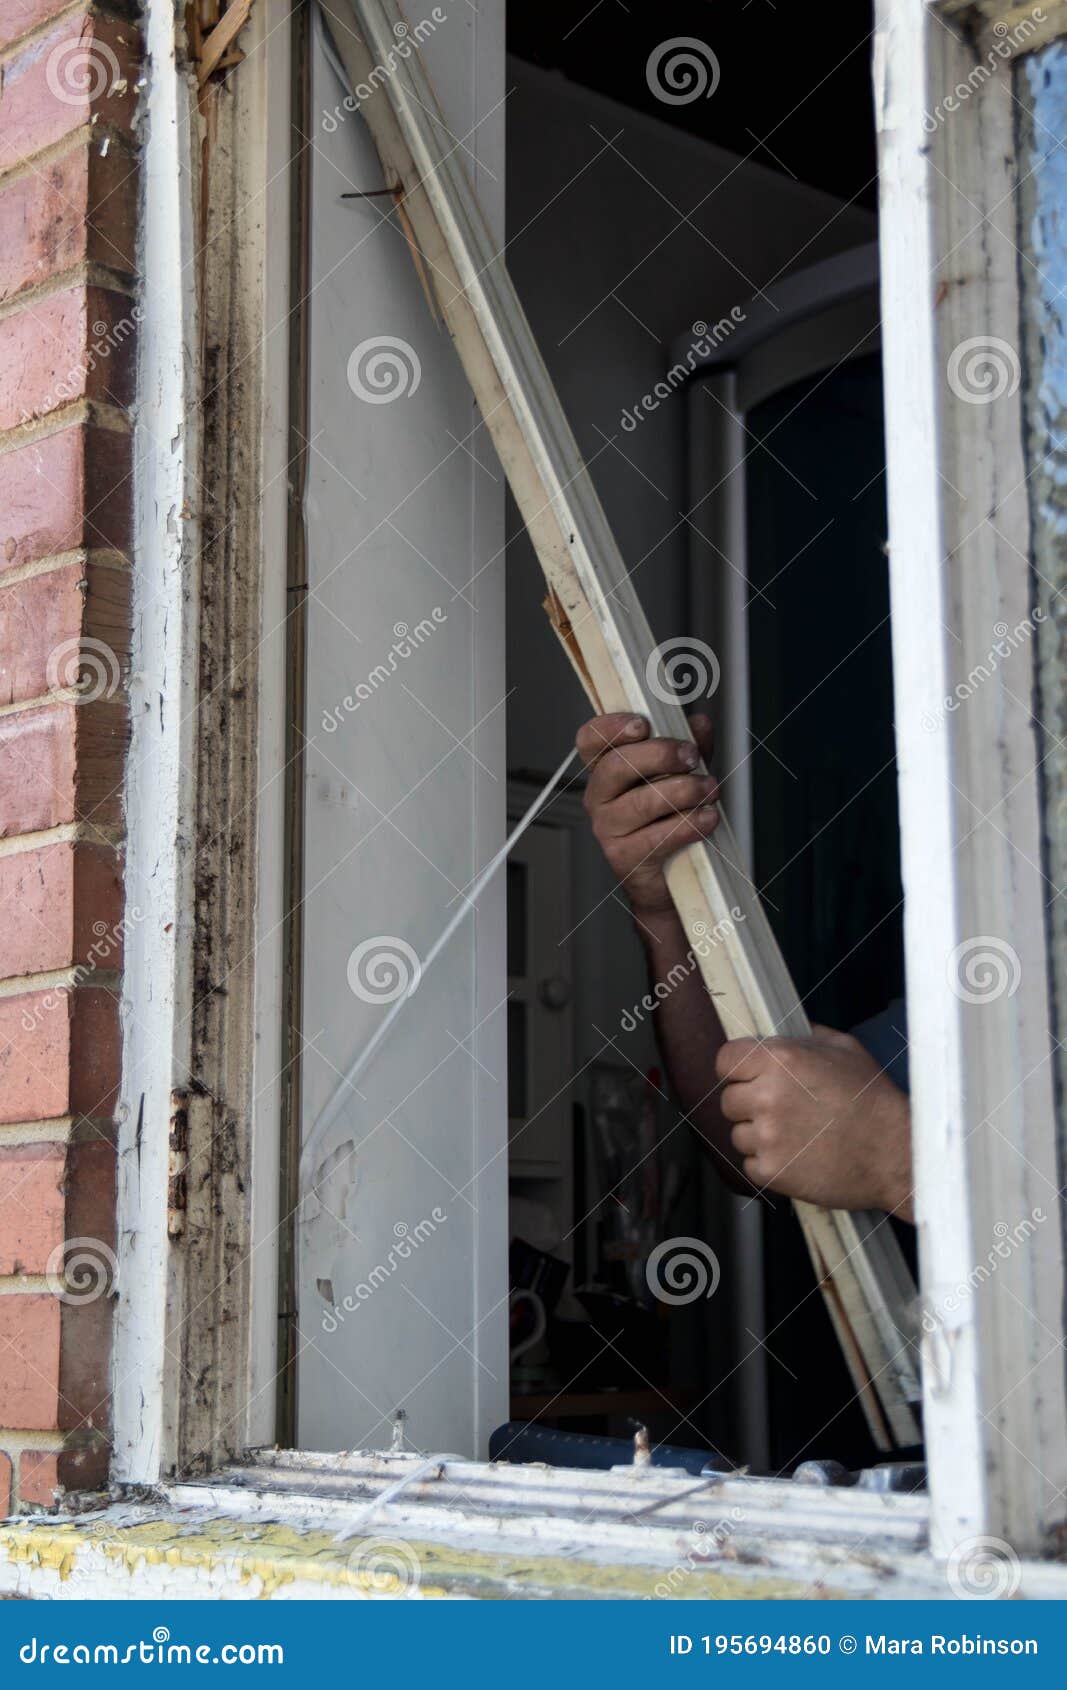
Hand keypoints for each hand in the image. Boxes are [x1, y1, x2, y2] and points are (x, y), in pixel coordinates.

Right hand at [575, 712, 720, 916]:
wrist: (669, 876)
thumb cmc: (668, 820)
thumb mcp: (681, 775)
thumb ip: (690, 748)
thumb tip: (700, 724)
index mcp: (606, 770)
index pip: (590, 740)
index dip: (610, 727)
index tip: (642, 723)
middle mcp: (599, 797)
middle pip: (617, 765)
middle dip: (660, 755)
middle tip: (691, 756)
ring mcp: (608, 828)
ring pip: (642, 801)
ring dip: (684, 791)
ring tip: (709, 789)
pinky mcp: (624, 857)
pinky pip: (657, 837)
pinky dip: (689, 824)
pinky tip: (707, 818)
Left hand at [715, 1026, 912, 1217]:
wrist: (896, 1154)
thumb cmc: (873, 1102)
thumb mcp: (845, 1050)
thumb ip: (806, 1038)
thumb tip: (783, 1034)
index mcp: (779, 1060)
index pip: (724, 1060)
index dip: (736, 1069)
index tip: (745, 1076)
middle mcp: (766, 1096)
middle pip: (729, 1099)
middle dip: (750, 1103)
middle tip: (782, 1109)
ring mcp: (767, 1136)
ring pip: (738, 1134)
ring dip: (759, 1135)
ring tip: (796, 1134)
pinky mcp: (771, 1170)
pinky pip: (750, 1164)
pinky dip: (768, 1163)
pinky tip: (797, 1155)